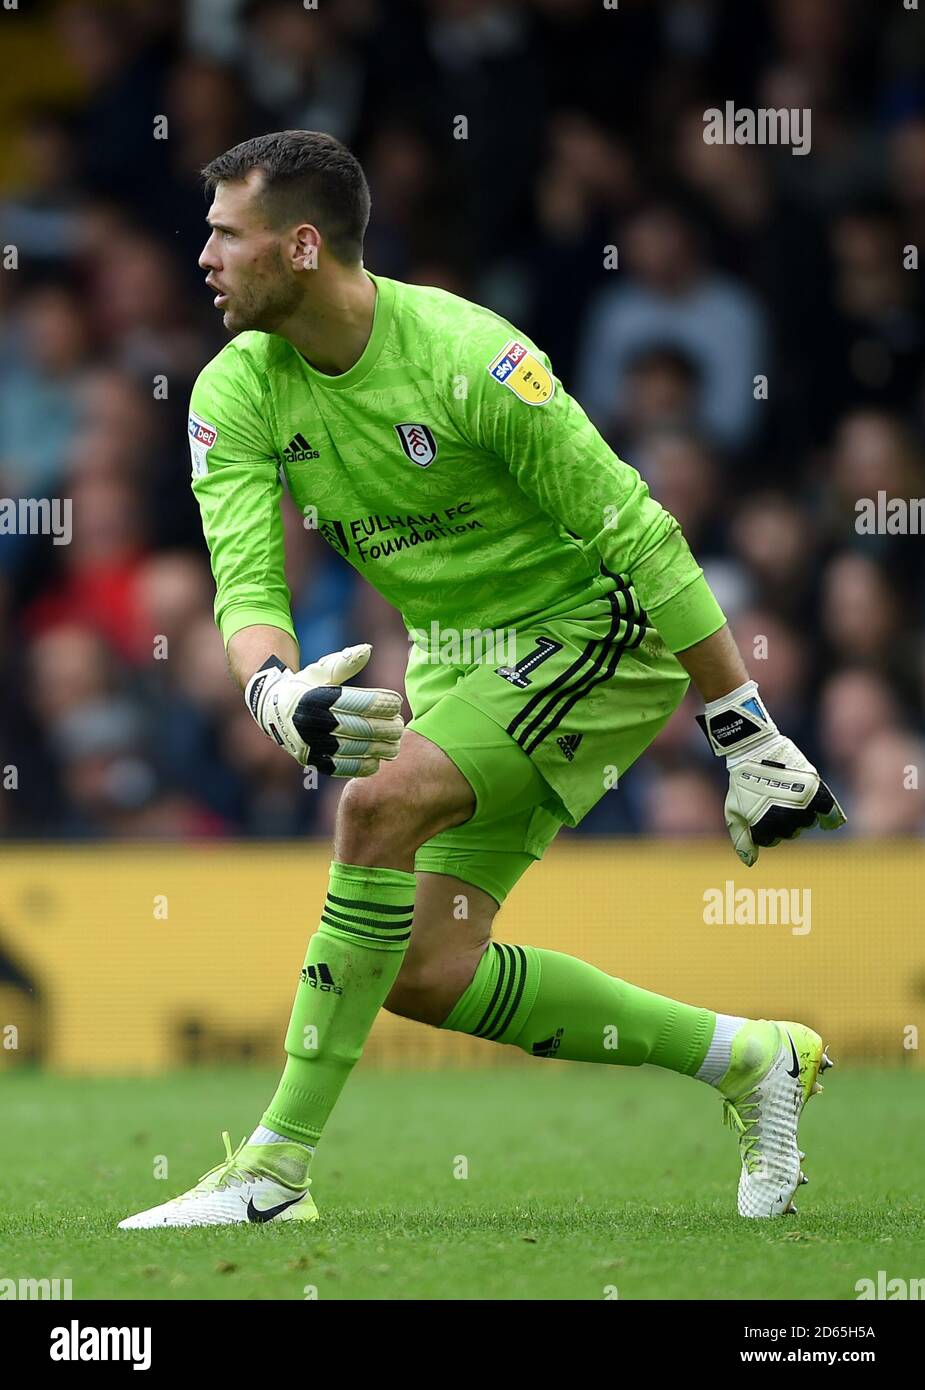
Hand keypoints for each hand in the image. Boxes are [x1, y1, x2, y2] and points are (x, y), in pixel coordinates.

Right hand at [244, 644, 403, 775]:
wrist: (271, 711)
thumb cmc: (304, 687)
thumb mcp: (320, 671)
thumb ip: (345, 662)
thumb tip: (368, 649)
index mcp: (315, 697)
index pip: (355, 702)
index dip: (380, 703)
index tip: (397, 703)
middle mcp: (311, 722)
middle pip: (358, 727)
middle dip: (384, 728)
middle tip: (400, 726)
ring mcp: (310, 743)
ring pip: (352, 749)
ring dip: (378, 749)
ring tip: (395, 745)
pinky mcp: (310, 760)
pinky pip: (340, 767)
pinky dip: (361, 766)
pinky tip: (377, 761)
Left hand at [696, 681, 845, 865]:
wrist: (754, 750)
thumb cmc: (741, 781)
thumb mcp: (734, 811)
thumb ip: (742, 839)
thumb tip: (750, 863)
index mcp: (763, 824)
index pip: (769, 841)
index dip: (763, 831)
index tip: (759, 815)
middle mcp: (784, 817)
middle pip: (790, 833)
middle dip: (781, 822)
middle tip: (773, 803)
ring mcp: (800, 803)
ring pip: (807, 822)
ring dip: (800, 815)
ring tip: (788, 799)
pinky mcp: (814, 789)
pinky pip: (829, 812)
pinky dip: (830, 818)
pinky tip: (828, 822)